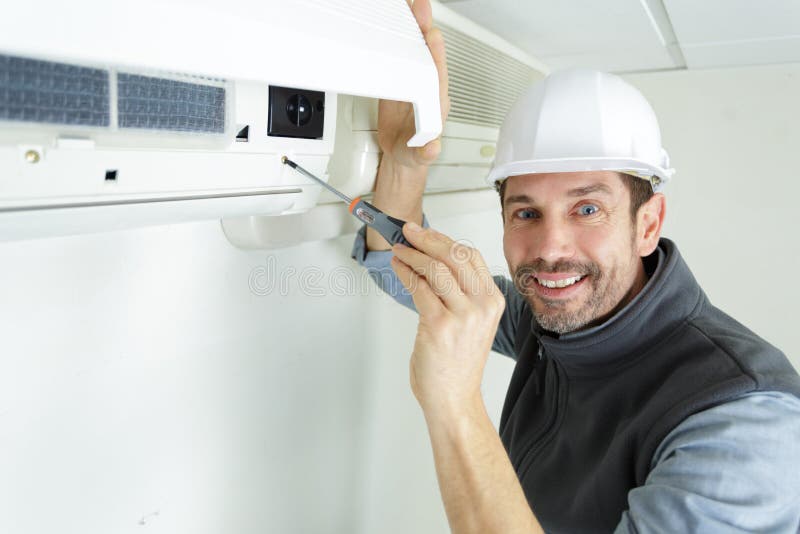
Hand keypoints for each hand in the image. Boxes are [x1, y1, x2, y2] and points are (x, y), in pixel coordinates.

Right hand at [378, 0, 450, 168]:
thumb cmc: (415, 153)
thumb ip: (426, 153)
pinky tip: (391, 24)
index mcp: (435, 101)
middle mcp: (426, 87)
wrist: (401, 155)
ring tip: (407, 6)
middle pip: (427, 53)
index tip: (431, 36)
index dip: (435, 55)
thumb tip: (433, 149)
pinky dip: (395, 40)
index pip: (437, 73)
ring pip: (414, 50)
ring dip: (411, 28)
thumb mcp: (420, 156)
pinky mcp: (396, 82)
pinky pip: (398, 57)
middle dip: (424, 29)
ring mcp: (411, 82)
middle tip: (419, 6)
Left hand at [390, 222, 504, 416]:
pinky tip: (398, 268)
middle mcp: (481, 305)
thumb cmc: (457, 364)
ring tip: (399, 250)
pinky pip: (419, 287)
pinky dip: (405, 272)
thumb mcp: (469, 322)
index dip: (445, 239)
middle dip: (427, 238)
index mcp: (493, 301)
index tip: (426, 232)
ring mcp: (462, 315)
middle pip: (454, 255)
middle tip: (408, 232)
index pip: (470, 256)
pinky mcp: (439, 325)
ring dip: (412, 254)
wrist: (454, 398)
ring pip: (436, 268)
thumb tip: (428, 261)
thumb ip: (457, 293)